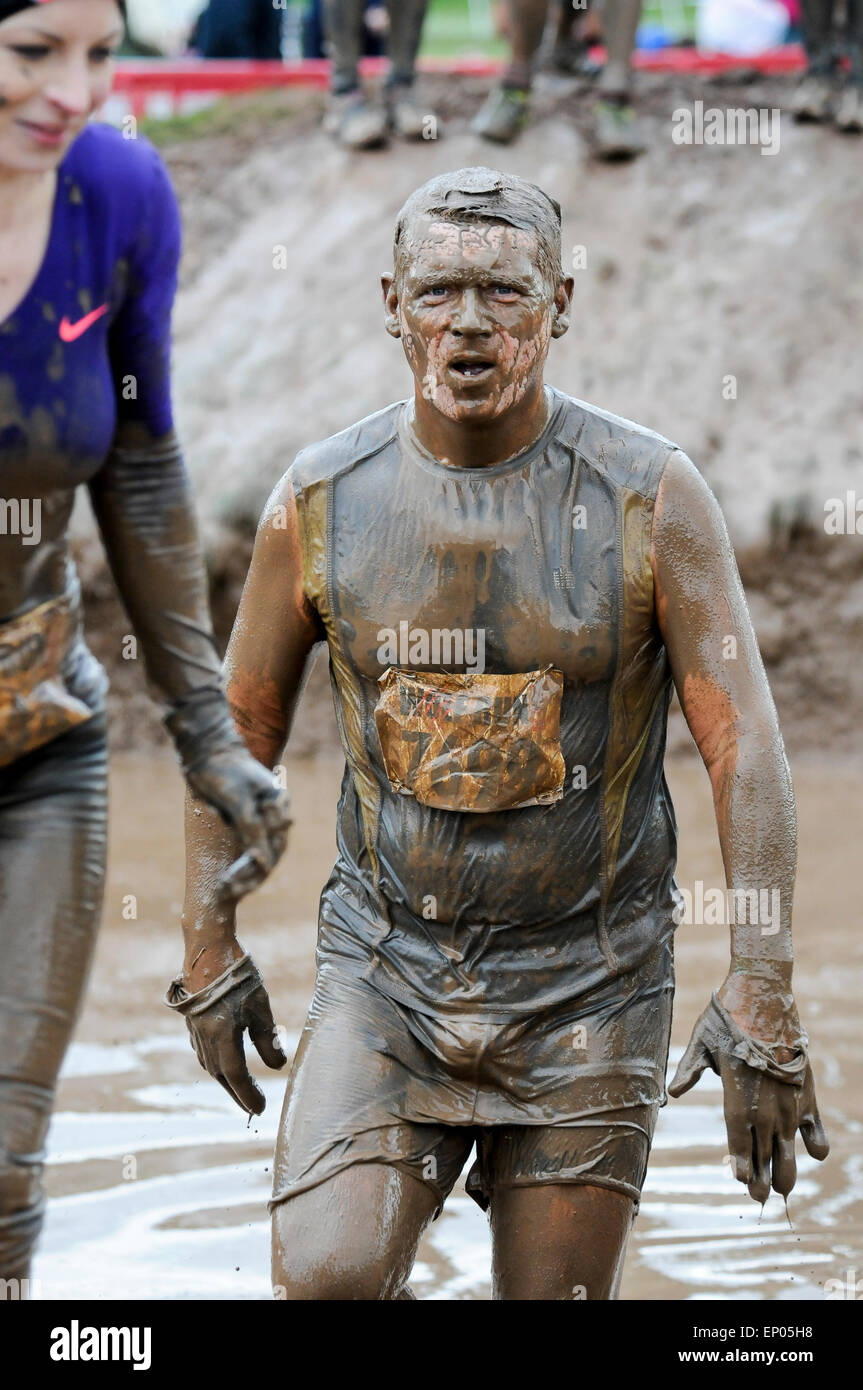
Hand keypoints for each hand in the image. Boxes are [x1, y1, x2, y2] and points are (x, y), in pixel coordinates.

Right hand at [166, 953, 287, 1114]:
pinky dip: (217, 1064)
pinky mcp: (193, 1022)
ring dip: (226, 1081)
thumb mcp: (260, 1006)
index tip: (260, 1108)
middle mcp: (205, 1038)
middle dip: (237, 1093)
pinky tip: (224, 1064)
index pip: (236, 1075)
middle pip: (221, 1075)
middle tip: (253, 1107)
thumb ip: (267, 1038)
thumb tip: (278, 1066)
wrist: (208, 949)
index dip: (248, 1094)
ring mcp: (196, 1031)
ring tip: (241, 1090)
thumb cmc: (238, 976)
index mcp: (222, 1035)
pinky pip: (205, 1052)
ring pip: (211, 1065)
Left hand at [185, 746, 291, 901]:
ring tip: (225, 890)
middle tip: (228, 892)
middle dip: (250, 876)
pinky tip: (226, 878)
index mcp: (278, 806)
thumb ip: (252, 831)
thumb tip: (263, 862)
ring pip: (258, 854)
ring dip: (244, 874)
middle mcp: (273, 814)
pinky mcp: (244, 820)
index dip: (257, 870)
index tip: (238, 887)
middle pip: (269, 854)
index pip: (274, 848)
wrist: (204, 750)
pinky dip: (237, 863)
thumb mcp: (238, 801)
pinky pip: (246, 847)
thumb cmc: (223, 771)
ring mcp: (259, 818)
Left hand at [668, 991, 828, 1203]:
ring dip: (786, 1170)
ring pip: (790, 1150)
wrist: (765, 994)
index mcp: (737, 1098)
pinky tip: (812, 1152)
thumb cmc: (728, 1019)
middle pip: (763, 1155)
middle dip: (761, 1179)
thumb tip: (673, 1093)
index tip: (738, 1180)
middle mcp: (765, 1107)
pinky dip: (815, 1144)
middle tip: (758, 1196)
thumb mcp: (701, 1042)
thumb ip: (689, 1070)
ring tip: (782, 1188)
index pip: (737, 1142)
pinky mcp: (807, 1094)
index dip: (739, 1164)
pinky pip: (816, 1130)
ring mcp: (789, 1104)